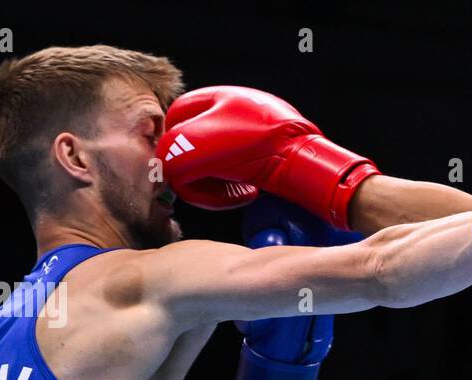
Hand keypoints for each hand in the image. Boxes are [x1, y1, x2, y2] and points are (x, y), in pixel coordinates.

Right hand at [158, 86, 378, 227]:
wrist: (304, 162)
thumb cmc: (255, 147)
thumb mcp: (200, 148)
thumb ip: (171, 156)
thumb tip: (166, 171)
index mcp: (214, 97)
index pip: (173, 121)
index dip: (171, 150)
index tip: (180, 173)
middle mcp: (232, 109)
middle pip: (192, 144)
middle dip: (198, 171)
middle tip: (210, 186)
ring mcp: (250, 130)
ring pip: (214, 162)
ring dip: (217, 182)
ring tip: (236, 190)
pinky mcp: (265, 152)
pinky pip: (238, 171)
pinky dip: (236, 185)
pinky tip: (249, 190)